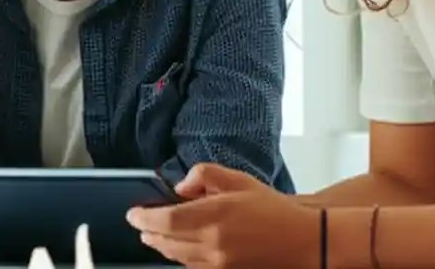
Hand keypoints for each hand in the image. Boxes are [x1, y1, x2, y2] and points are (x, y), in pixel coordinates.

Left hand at [126, 164, 319, 268]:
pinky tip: (178, 249)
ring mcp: (219, 264)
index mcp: (214, 216)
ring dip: (162, 246)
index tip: (133, 214)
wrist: (302, 240)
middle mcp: (213, 244)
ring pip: (177, 257)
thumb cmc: (271, 209)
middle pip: (166, 242)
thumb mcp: (237, 179)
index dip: (144, 218)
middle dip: (149, 233)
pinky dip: (180, 258)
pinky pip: (193, 267)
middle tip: (140, 225)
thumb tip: (180, 188)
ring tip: (153, 236)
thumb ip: (203, 175)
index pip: (166, 220)